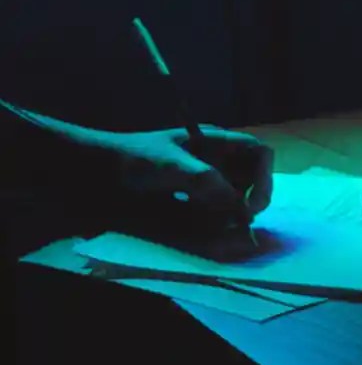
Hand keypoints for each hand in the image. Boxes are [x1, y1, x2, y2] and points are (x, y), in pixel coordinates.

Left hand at [106, 127, 273, 228]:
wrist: (95, 172)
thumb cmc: (134, 159)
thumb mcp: (172, 166)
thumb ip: (207, 182)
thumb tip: (239, 207)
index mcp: (215, 142)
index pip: (259, 154)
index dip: (264, 176)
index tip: (252, 203)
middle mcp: (215, 159)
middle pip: (252, 178)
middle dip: (250, 199)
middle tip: (239, 219)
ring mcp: (204, 180)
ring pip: (236, 197)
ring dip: (232, 211)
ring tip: (216, 221)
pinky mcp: (192, 198)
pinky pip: (216, 210)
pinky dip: (215, 219)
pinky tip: (199, 222)